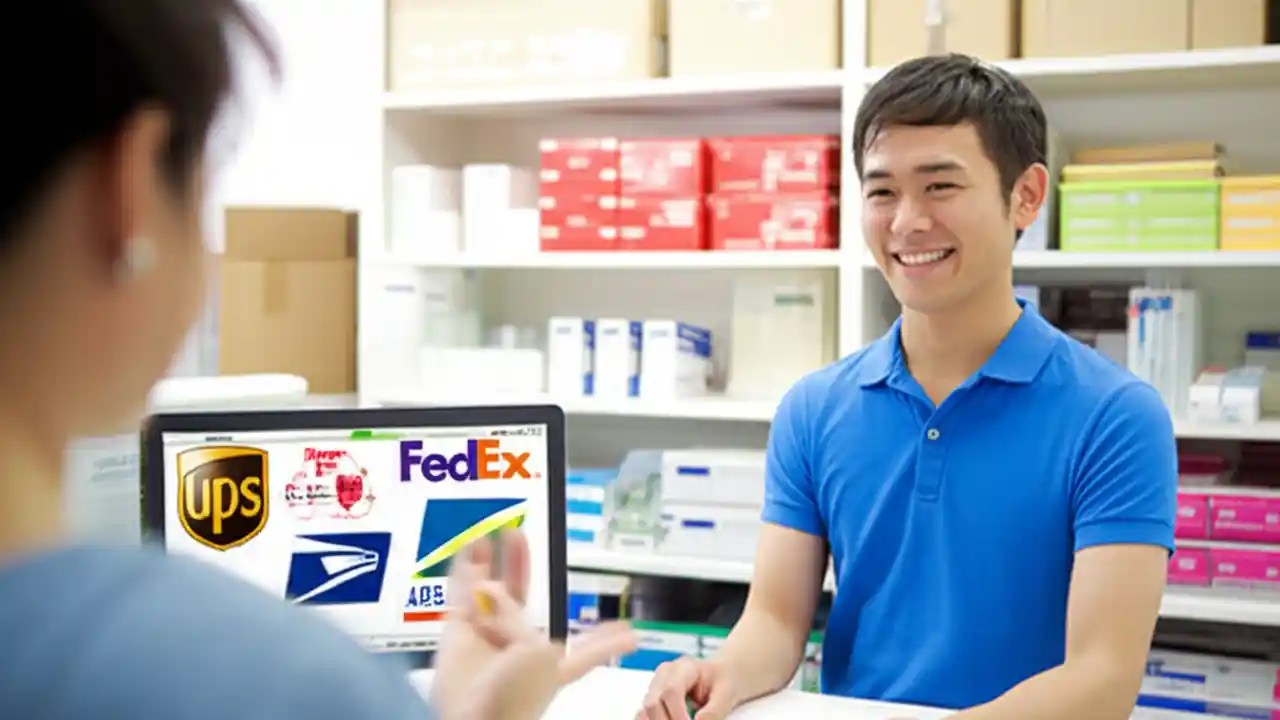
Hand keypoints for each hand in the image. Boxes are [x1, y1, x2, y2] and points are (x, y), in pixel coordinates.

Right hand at [432, 531, 637, 719]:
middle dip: (522, 567)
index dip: (606, 640)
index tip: (630, 631)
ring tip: (501, 532)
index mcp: (551, 662)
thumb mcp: (536, 651)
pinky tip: (473, 546)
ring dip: (495, 562)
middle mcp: (518, 647)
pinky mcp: (457, 634)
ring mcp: (485, 639)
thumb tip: (489, 591)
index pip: (586, 650)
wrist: (472, 719)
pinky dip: (465, 569)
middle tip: (522, 537)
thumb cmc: (515, 696)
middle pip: (520, 599)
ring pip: (489, 591)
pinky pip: (461, 594)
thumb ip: (517, 616)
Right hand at [637, 656, 739, 719]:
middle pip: (653, 703)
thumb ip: (714, 711)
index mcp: (683, 668)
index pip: (671, 690)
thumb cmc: (724, 680)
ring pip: (644, 713)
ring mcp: (654, 689)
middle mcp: (663, 676)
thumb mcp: (727, 693)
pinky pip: (643, 717)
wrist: (721, 676)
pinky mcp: (651, 702)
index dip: (678, 715)